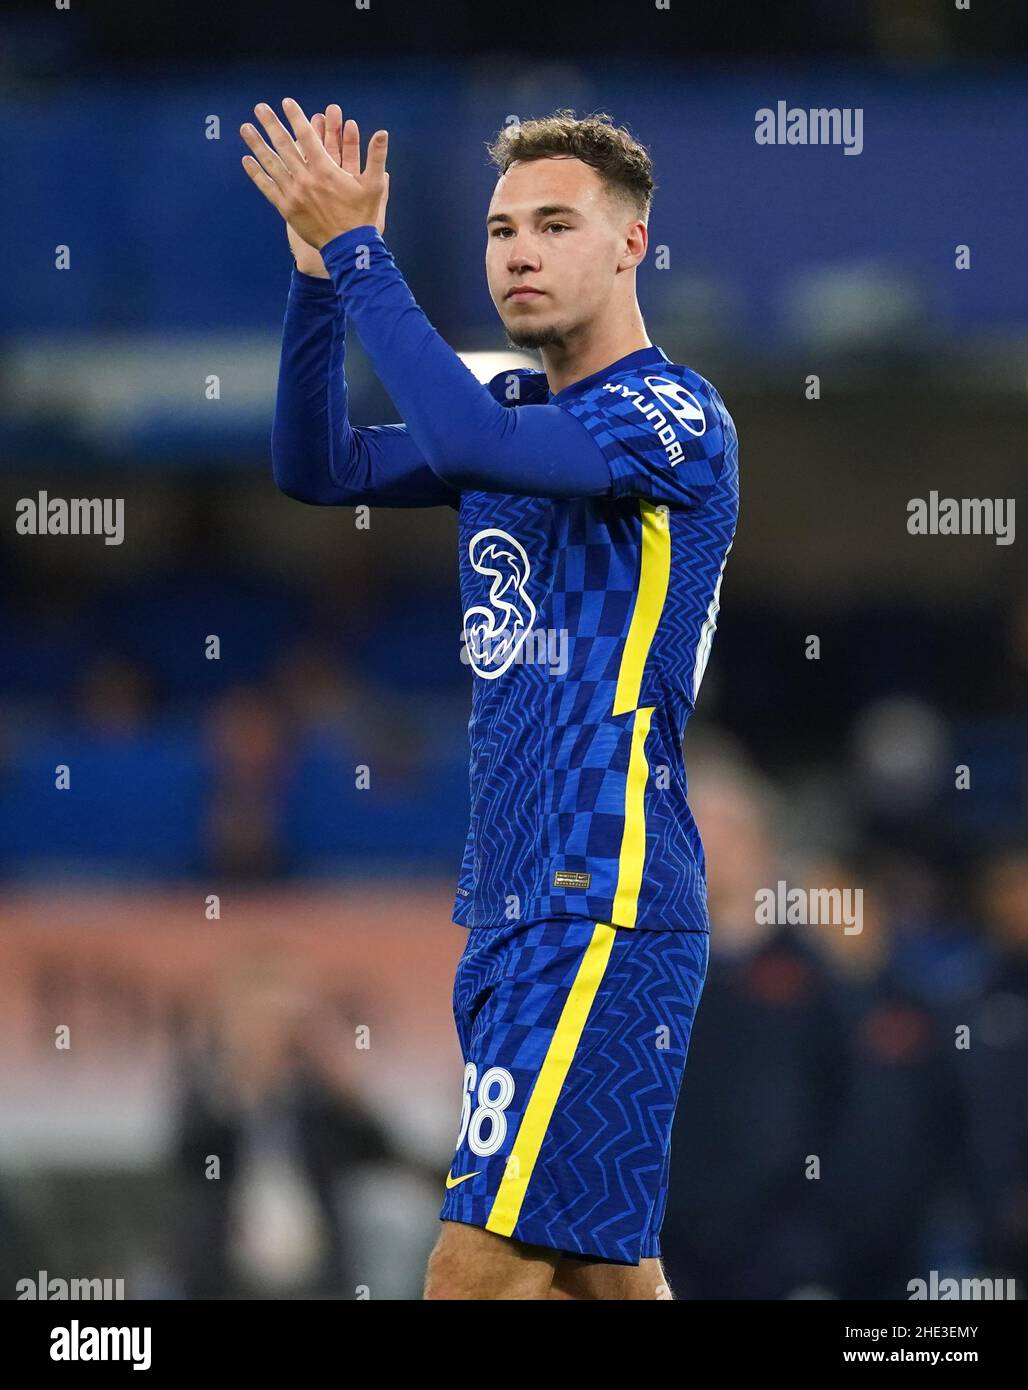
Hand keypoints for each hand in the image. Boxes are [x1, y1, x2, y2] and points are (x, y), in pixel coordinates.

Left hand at [241, 97, 388, 253]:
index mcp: (325, 170)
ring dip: (257, 144)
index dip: (296, 117)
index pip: (307, 136)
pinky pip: (267, 188)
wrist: (348, 249)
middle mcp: (305, 178)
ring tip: (245, 128)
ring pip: (271, 164)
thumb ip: (376, 157)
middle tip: (260, 108)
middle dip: (271, 124)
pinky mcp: (286, 208)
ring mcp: (293, 194)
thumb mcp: (375, 186)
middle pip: (284, 145)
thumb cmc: (362, 217)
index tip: (287, 102)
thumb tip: (383, 133)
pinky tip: (247, 161)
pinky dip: (256, 174)